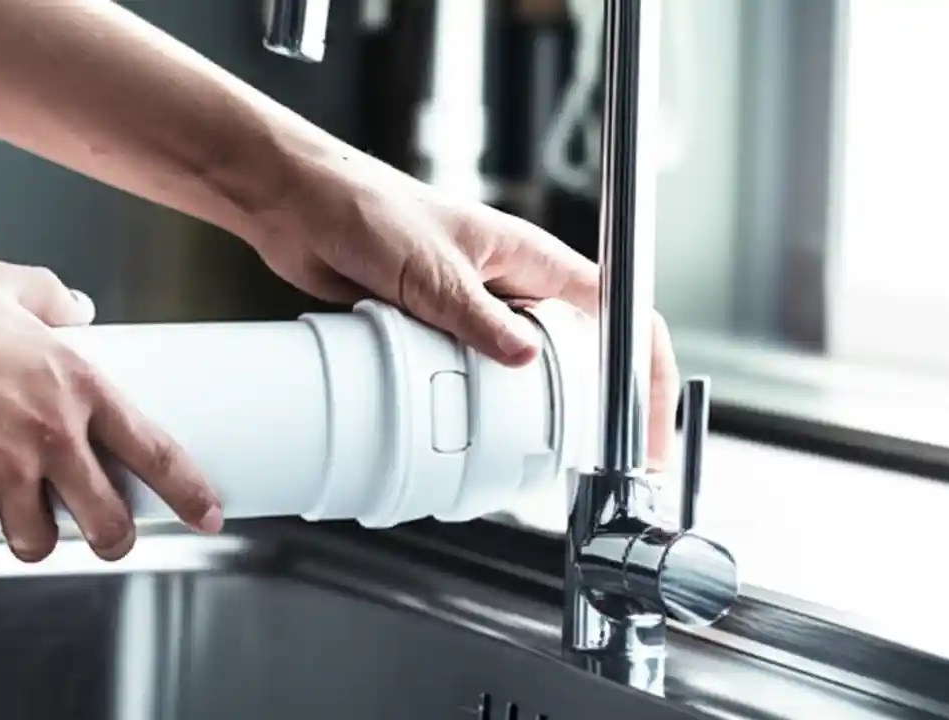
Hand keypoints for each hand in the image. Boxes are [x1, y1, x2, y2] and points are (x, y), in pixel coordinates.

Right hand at [0, 245, 222, 563]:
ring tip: (21, 516)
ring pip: (42, 543)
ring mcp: (2, 473)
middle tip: (107, 537)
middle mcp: (50, 437)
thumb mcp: (4, 285)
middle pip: (109, 522)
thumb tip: (78, 307)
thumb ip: (51, 298)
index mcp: (77, 387)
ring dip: (36, 538)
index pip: (155, 450)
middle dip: (115, 539)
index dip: (189, 491)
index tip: (206, 513)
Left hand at [249, 159, 680, 469]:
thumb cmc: (365, 204)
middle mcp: (512, 285)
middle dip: (595, 406)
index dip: (645, 368)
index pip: (617, 312)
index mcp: (530, 258)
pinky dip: (478, 405)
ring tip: (543, 458)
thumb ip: (478, 318)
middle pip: (580, 352)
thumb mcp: (430, 269)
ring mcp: (476, 310)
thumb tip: (523, 361)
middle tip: (598, 460)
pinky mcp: (437, 329)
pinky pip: (473, 375)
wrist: (299, 206)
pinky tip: (477, 432)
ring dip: (533, 411)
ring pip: (526, 371)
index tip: (649, 422)